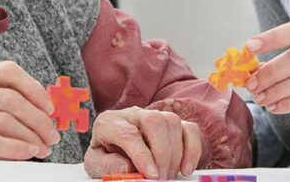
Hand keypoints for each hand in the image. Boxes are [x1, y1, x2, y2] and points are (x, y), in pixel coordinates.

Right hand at [0, 61, 59, 181]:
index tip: (49, 107)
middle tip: (52, 133)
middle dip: (39, 118)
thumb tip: (37, 110)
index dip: (34, 87)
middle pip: (11, 98)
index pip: (7, 71)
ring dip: (32, 135)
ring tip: (43, 147)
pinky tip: (28, 152)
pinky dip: (16, 147)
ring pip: (5, 120)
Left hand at [84, 106, 202, 179]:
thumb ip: (108, 166)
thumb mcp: (97, 165)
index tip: (151, 176)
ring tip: (168, 176)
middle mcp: (133, 114)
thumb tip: (128, 168)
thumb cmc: (105, 158)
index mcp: (109, 123)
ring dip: (175, 153)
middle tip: (161, 178)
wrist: (112, 152)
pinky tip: (185, 169)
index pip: (128, 133)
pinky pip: (189, 129)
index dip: (142, 155)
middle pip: (154, 121)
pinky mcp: (173, 124)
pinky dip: (192, 149)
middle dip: (161, 153)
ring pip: (172, 122)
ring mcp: (155, 116)